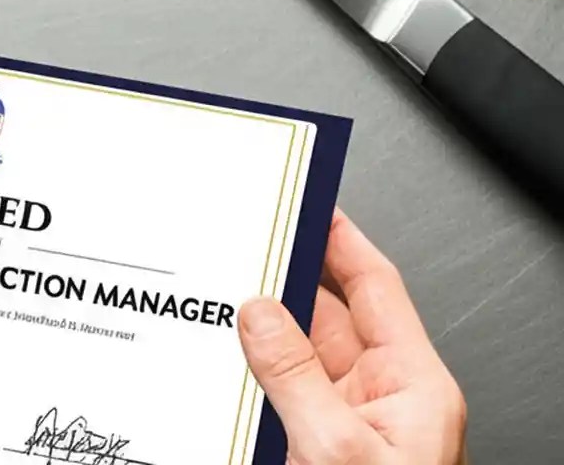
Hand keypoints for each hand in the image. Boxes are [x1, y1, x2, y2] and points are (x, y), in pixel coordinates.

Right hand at [238, 209, 465, 463]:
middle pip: (330, 320)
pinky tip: (234, 372)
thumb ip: (293, 375)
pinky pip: (286, 397)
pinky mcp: (322, 450)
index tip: (311, 206)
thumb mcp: (334, 445)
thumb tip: (260, 313)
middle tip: (248, 259)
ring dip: (265, 341)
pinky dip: (256, 379)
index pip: (376, 287)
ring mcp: (354, 426)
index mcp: (416, 387)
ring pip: (301, 359)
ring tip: (230, 322)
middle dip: (287, 288)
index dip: (342, 238)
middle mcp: (388, 402)